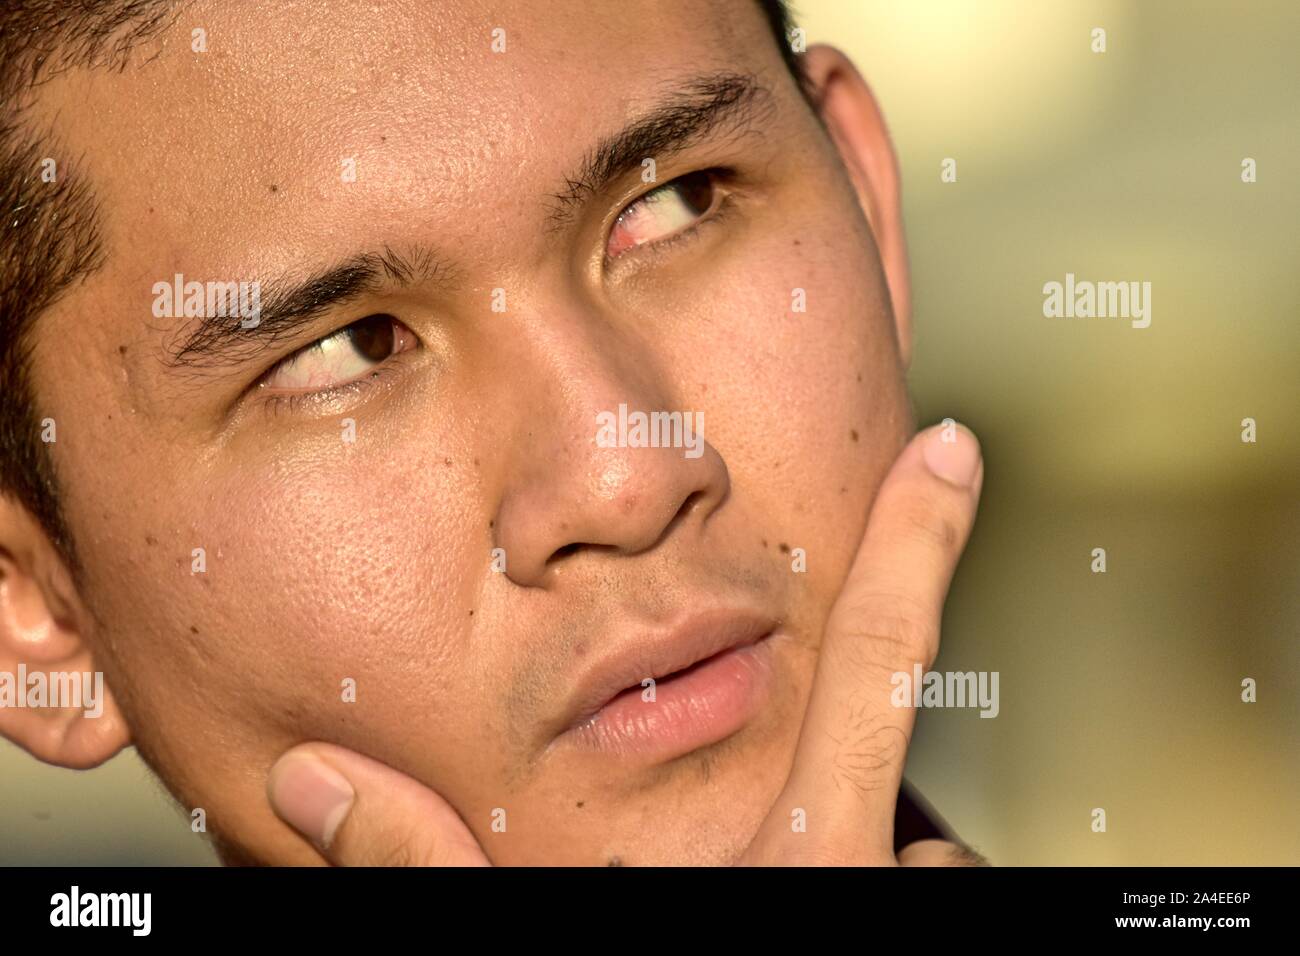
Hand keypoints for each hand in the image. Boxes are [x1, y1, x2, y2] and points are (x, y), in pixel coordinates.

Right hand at [266, 421, 982, 865]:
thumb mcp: (536, 930)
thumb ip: (428, 871)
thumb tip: (318, 781)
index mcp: (794, 863)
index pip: (872, 660)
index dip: (915, 543)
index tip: (954, 450)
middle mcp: (861, 879)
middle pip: (886, 736)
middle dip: (874, 667)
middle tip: (849, 655)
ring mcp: (887, 911)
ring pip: (899, 839)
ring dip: (841, 834)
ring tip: (769, 861)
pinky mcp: (884, 928)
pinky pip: (898, 886)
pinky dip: (860, 878)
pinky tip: (788, 887)